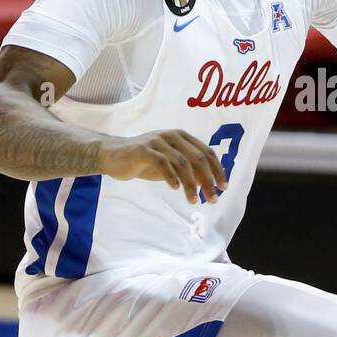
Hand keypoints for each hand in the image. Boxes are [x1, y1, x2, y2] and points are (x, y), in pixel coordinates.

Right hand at [99, 130, 227, 203]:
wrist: (113, 156)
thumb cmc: (144, 161)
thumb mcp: (171, 166)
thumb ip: (188, 171)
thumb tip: (208, 184)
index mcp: (182, 137)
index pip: (207, 152)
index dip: (218, 170)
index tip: (223, 187)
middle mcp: (172, 136)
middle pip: (198, 158)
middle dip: (208, 180)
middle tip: (213, 199)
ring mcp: (158, 141)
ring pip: (182, 162)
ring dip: (191, 184)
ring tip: (193, 200)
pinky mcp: (144, 149)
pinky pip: (162, 163)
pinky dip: (171, 177)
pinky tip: (175, 188)